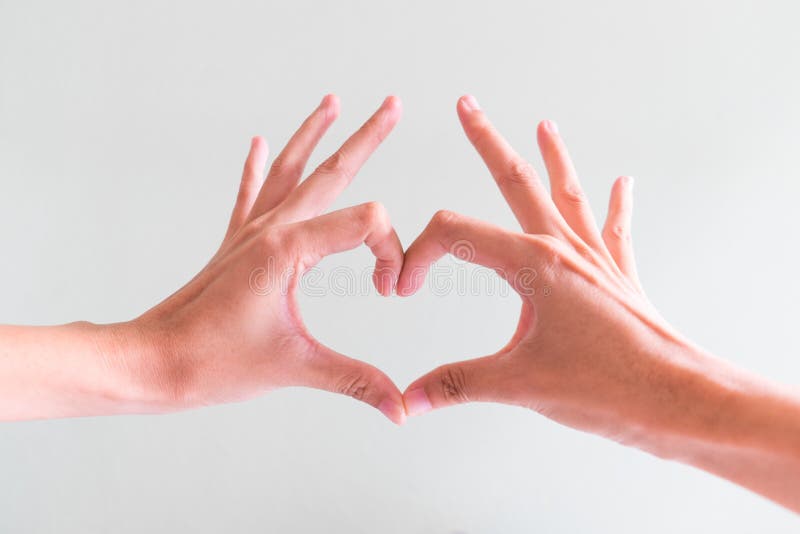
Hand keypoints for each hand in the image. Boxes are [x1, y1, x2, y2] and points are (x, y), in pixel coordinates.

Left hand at [129, 95, 406, 422]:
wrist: (153, 362)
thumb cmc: (212, 361)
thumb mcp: (294, 367)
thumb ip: (355, 381)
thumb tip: (401, 407)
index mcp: (290, 248)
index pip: (367, 224)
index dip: (391, 254)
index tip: (389, 290)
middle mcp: (272, 229)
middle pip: (331, 171)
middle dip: (367, 136)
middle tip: (393, 104)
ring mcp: (251, 233)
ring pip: (291, 171)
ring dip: (314, 135)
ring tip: (332, 103)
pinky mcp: (235, 245)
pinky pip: (251, 195)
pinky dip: (258, 168)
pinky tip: (258, 145)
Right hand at [398, 94, 673, 436]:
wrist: (674, 397)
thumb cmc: (606, 387)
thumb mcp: (518, 383)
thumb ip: (456, 384)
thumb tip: (408, 400)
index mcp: (533, 264)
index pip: (456, 235)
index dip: (418, 255)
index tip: (404, 289)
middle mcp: (563, 249)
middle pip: (516, 181)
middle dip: (486, 141)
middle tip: (467, 106)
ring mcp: (594, 259)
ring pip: (568, 194)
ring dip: (553, 158)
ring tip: (545, 125)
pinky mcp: (617, 278)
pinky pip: (615, 230)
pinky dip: (617, 205)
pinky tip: (624, 183)